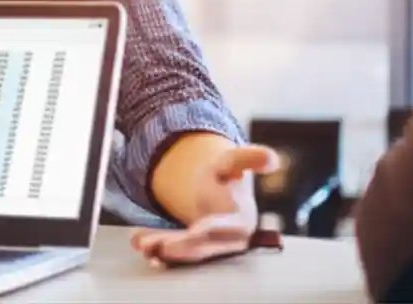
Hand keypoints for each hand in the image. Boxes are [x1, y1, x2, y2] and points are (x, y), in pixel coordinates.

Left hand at [131, 144, 278, 266]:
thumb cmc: (226, 175)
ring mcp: (210, 248)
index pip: (222, 230)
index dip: (207, 231)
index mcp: (240, 222)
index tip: (193, 231)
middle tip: (150, 243)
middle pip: (199, 246)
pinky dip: (158, 251)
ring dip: (162, 249)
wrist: (219, 187)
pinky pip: (176, 254)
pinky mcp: (194, 250)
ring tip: (140, 242)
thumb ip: (249, 159)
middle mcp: (226, 241)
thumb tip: (272, 158)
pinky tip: (140, 245)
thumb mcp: (234, 161)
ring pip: (184, 252)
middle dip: (176, 245)